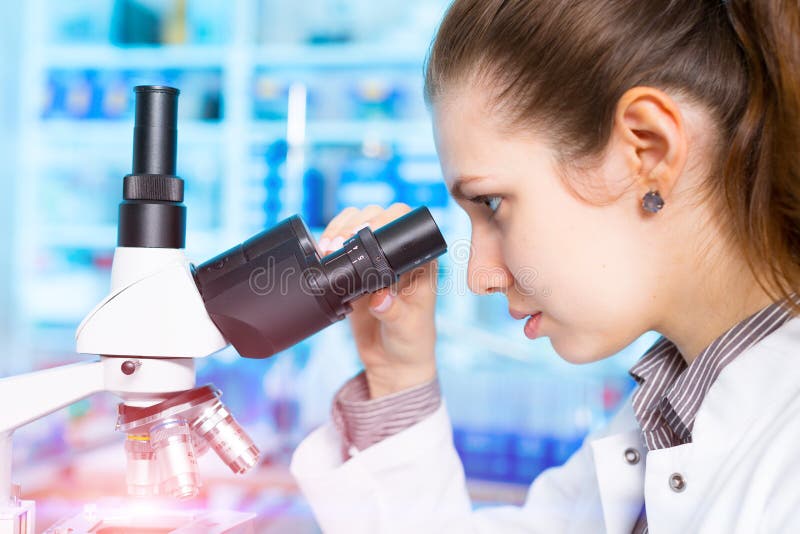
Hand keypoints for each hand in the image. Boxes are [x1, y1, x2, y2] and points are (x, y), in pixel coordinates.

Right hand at [318, 204, 438, 398]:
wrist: (390, 360)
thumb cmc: (411, 342)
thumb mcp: (406, 328)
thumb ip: (394, 313)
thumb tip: (379, 298)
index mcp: (421, 261)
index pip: (408, 227)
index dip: (387, 222)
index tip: (366, 232)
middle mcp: (399, 255)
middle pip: (380, 218)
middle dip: (358, 222)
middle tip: (341, 241)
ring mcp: (376, 260)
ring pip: (358, 225)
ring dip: (340, 228)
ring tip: (328, 247)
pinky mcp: (355, 269)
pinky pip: (341, 245)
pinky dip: (329, 242)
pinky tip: (322, 251)